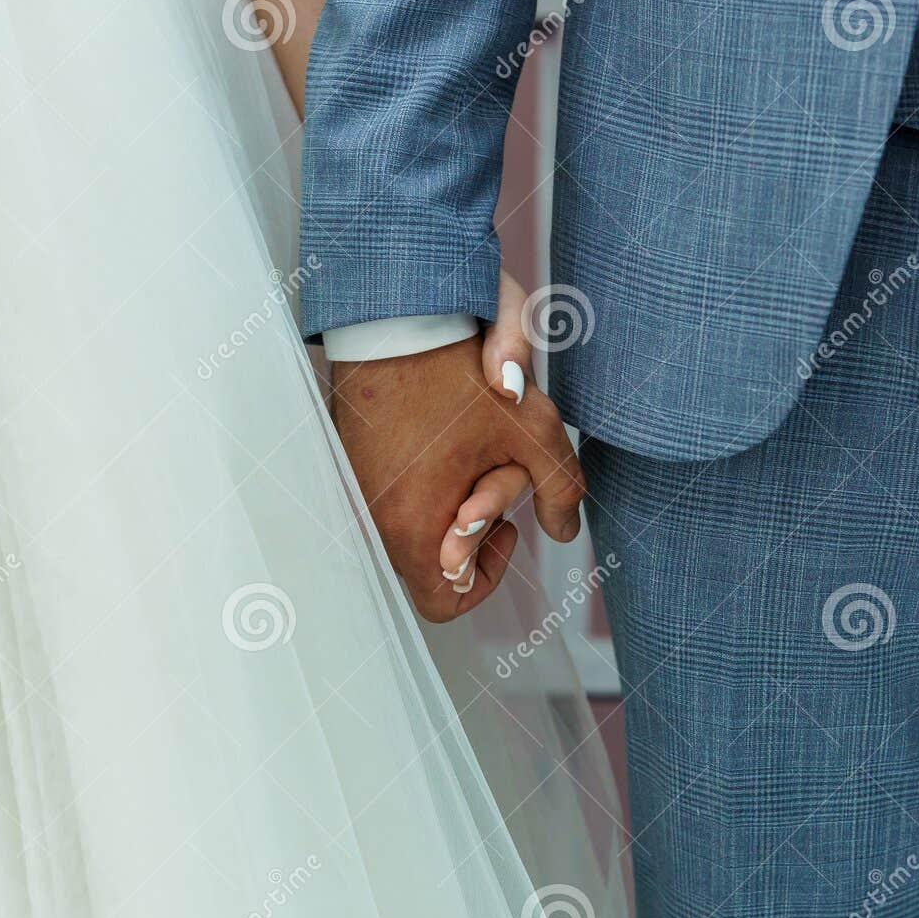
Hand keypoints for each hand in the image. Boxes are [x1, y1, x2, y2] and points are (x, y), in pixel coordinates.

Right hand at [329, 272, 585, 621]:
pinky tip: (447, 431)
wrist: (395, 314)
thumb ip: (562, 488)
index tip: (509, 527)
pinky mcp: (355, 460)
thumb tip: (564, 531)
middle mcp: (377, 517)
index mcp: (416, 525)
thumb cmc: (461, 373)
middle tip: (499, 468)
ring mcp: (360, 489)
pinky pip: (397, 493)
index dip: (487, 579)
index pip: (445, 603)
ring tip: (473, 445)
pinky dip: (430, 476)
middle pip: (435, 560)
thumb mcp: (532, 428)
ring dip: (455, 497)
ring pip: (417, 523)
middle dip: (479, 524)